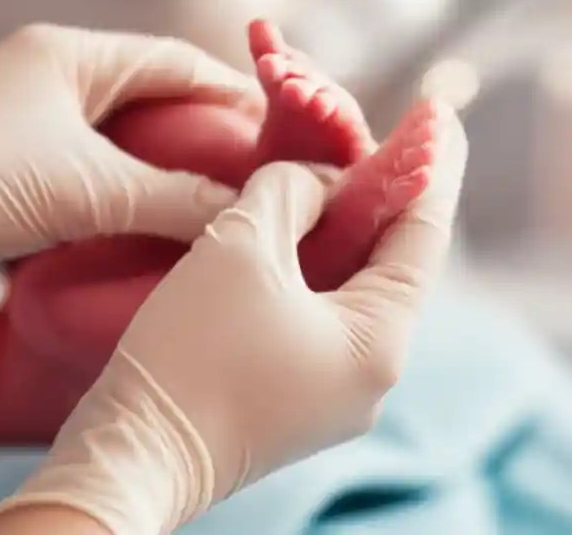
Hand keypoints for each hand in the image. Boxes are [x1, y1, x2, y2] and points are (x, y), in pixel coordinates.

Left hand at [0, 24, 261, 311]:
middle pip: (152, 92)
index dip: (235, 92)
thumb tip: (247, 212)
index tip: (284, 128)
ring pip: (120, 130)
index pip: (177, 60)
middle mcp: (48, 68)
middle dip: (205, 129)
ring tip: (213, 195)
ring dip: (165, 159)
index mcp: (70, 52)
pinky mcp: (6, 153)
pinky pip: (88, 157)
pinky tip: (152, 214)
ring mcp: (24, 110)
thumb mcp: (89, 191)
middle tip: (254, 168)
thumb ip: (177, 200)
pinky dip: (126, 180)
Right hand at [0, 101, 467, 534]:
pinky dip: (315, 266)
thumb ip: (290, 192)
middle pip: (392, 262)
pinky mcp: (294, 400)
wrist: (129, 460)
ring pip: (353, 288)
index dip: (431, 165)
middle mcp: (372, 375)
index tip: (442, 111)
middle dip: (387, 193)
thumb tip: (316, 186)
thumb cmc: (189, 355)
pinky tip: (297, 229)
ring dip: (346, 228)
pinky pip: (321, 315)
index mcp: (381, 342)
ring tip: (347, 167)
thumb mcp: (242, 247)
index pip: (423, 234)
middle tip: (395, 130)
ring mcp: (334, 393)